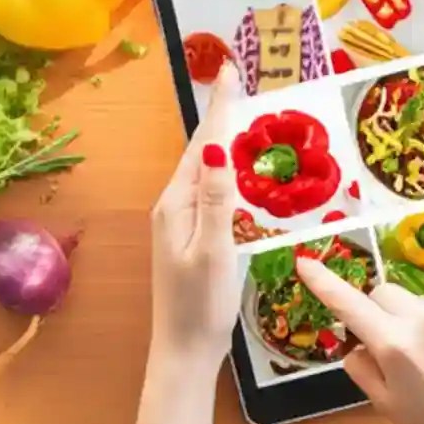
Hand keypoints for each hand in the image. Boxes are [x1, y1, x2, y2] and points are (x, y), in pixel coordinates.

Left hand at [149, 63, 239, 368]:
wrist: (183, 352)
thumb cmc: (201, 306)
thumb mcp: (214, 250)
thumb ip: (218, 199)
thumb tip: (220, 148)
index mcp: (178, 203)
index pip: (205, 144)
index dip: (221, 107)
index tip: (231, 71)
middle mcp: (174, 205)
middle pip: (204, 151)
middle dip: (224, 117)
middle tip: (246, 85)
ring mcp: (180, 221)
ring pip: (207, 170)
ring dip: (228, 142)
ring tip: (250, 117)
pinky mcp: (191, 235)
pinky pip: (211, 190)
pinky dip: (230, 171)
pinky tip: (244, 172)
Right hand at [296, 258, 423, 423]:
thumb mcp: (388, 407)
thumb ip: (363, 370)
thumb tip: (356, 345)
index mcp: (395, 346)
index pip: (349, 304)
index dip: (324, 283)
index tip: (304, 262)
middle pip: (383, 292)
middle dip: (376, 312)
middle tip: (387, 344)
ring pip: (418, 301)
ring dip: (412, 319)